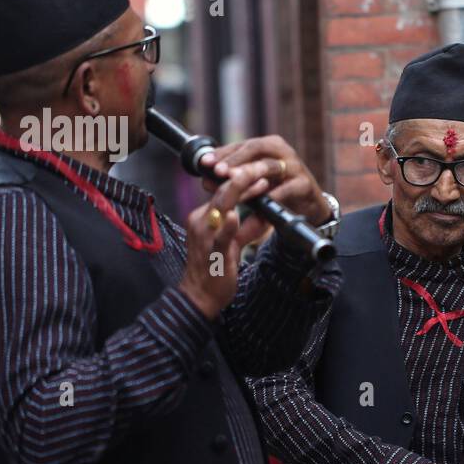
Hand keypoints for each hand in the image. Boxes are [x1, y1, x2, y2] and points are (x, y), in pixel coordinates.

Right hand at [179, 163, 278, 318]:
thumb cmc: (216, 268)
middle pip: (223, 194)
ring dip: (241, 194)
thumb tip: (264, 215)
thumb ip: (245, 228)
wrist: (200, 297)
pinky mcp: (212, 254)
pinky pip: (219, 238)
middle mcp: (201, 223)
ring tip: (259, 181)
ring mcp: (206, 238)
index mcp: (203, 217)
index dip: (242, 180)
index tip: (260, 171)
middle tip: (263, 166)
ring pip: (222, 210)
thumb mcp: (232, 243)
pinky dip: (227, 226)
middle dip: (244, 178)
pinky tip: (235, 216)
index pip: (223, 192)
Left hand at [199, 135, 330, 247]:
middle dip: (234, 159)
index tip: (204, 163)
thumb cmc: (276, 190)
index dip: (222, 152)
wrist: (307, 206)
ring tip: (233, 182)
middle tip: (217, 171)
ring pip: (269, 166)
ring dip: (250, 173)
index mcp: (268, 145)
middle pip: (255, 149)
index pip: (241, 145)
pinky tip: (259, 200)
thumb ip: (231, 179)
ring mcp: (295, 166)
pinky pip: (287, 188)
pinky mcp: (304, 184)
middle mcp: (282, 151)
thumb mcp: (252, 183)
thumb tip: (205, 180)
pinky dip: (272, 193)